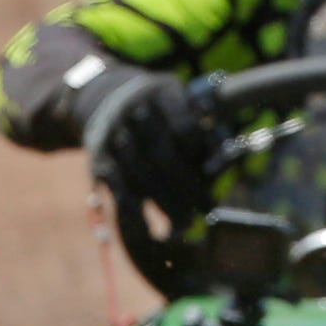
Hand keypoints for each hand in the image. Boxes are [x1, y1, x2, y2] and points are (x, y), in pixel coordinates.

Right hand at [81, 68, 214, 223]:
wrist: (101, 95)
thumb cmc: (157, 107)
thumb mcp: (177, 100)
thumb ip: (199, 126)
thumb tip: (226, 161)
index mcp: (160, 94)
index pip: (184, 127)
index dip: (200, 152)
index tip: (215, 173)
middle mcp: (132, 113)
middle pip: (163, 156)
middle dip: (186, 187)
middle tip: (206, 208)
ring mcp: (112, 137)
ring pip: (141, 177)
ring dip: (165, 205)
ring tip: (185, 225)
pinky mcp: (99, 159)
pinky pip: (118, 191)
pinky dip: (135, 215)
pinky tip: (150, 231)